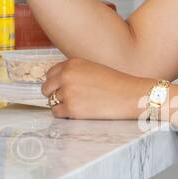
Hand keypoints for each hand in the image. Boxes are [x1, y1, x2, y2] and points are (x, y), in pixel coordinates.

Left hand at [40, 58, 155, 120]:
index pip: (50, 74)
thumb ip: (74, 73)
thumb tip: (58, 83)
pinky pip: (57, 113)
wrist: (130, 95)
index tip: (62, 89)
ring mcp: (68, 92)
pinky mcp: (71, 108)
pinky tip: (77, 113)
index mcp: (71, 64)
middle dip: (54, 94)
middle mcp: (66, 75)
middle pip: (46, 88)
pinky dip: (64, 115)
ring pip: (51, 101)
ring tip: (77, 106)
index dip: (56, 84)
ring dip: (61, 105)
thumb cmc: (115, 84)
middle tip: (68, 100)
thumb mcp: (91, 68)